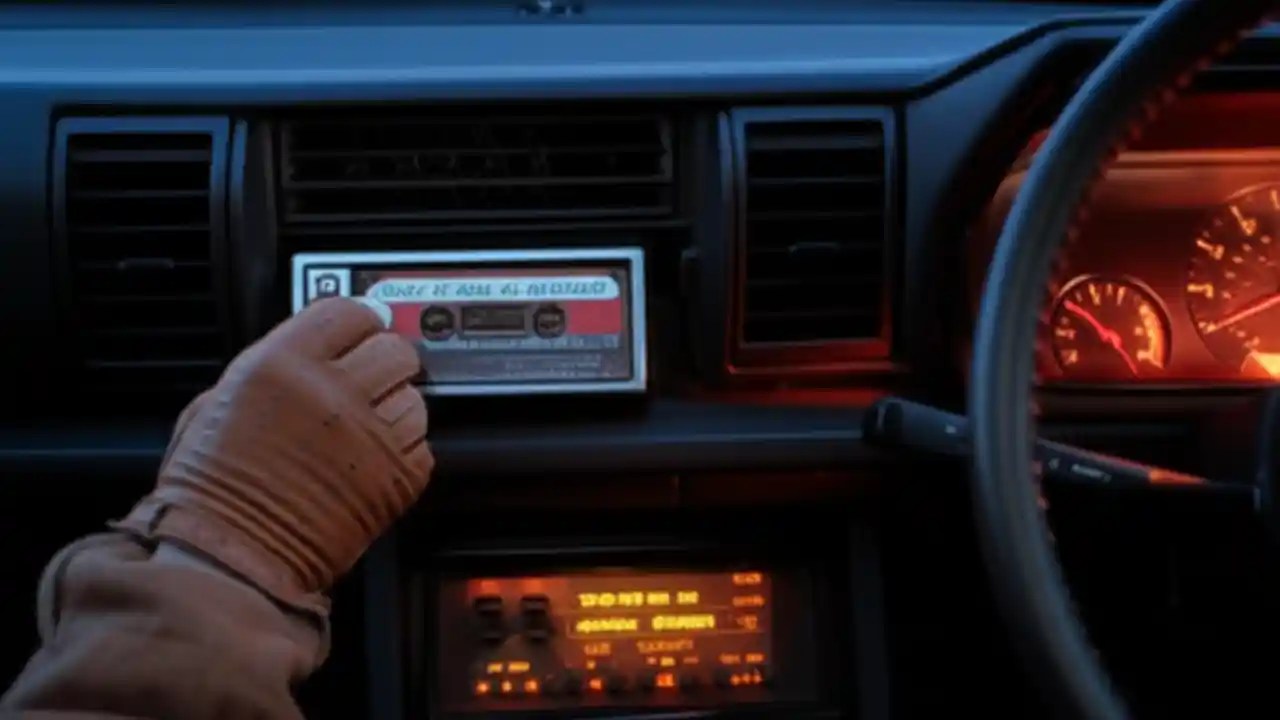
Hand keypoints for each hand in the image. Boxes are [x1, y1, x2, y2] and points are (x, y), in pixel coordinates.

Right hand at [114, 298, 431, 612]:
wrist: (227, 563)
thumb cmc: (210, 495)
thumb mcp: (216, 404)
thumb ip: (271, 368)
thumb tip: (310, 349)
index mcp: (281, 364)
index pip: (348, 311)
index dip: (357, 323)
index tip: (358, 333)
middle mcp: (331, 393)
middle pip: (395, 350)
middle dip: (384, 365)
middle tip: (367, 384)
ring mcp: (369, 437)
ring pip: (416, 399)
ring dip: (396, 411)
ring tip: (363, 435)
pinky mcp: (395, 480)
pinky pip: (422, 448)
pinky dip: (405, 456)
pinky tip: (370, 467)